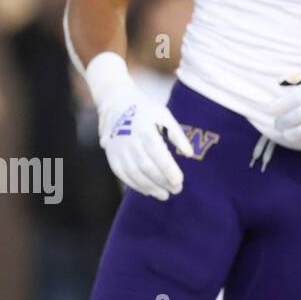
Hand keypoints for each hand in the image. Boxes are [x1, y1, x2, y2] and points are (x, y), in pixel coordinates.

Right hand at [97, 83, 193, 200]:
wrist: (116, 104)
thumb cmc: (145, 111)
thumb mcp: (164, 115)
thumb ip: (177, 135)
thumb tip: (189, 154)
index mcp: (144, 129)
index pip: (157, 154)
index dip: (168, 170)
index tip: (179, 181)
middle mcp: (129, 140)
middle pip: (146, 167)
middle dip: (162, 181)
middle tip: (177, 190)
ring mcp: (118, 149)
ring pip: (134, 174)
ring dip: (150, 187)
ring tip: (164, 195)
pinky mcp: (111, 155)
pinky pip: (122, 174)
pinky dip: (135, 185)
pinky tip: (147, 191)